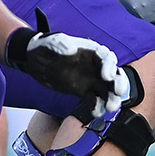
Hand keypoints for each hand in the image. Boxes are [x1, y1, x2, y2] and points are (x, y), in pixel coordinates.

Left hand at [7, 13, 127, 118]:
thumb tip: (71, 50)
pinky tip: (95, 113)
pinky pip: (94, 100)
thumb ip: (60, 43)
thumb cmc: (44, 47)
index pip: (106, 58)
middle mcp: (94, 66)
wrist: (35, 61)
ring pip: (107, 90)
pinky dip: (97, 107)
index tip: (107, 76)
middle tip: (118, 93)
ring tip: (110, 108)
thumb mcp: (50, 42)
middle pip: (114, 74)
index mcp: (91, 51)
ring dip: (112, 98)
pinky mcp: (83, 91)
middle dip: (119, 83)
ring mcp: (90, 79)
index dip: (110, 66)